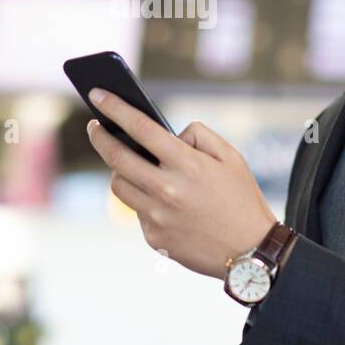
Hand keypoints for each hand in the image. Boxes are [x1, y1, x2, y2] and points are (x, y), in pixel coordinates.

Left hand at [84, 88, 277, 278]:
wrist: (251, 251)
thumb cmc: (241, 199)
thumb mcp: (231, 157)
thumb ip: (198, 136)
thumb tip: (168, 134)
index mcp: (187, 164)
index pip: (141, 128)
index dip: (115, 108)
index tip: (97, 94)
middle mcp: (168, 190)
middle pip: (116, 157)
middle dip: (99, 136)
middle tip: (94, 126)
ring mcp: (158, 216)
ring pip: (118, 185)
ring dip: (118, 170)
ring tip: (127, 163)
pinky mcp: (154, 238)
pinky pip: (137, 211)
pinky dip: (143, 200)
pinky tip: (159, 200)